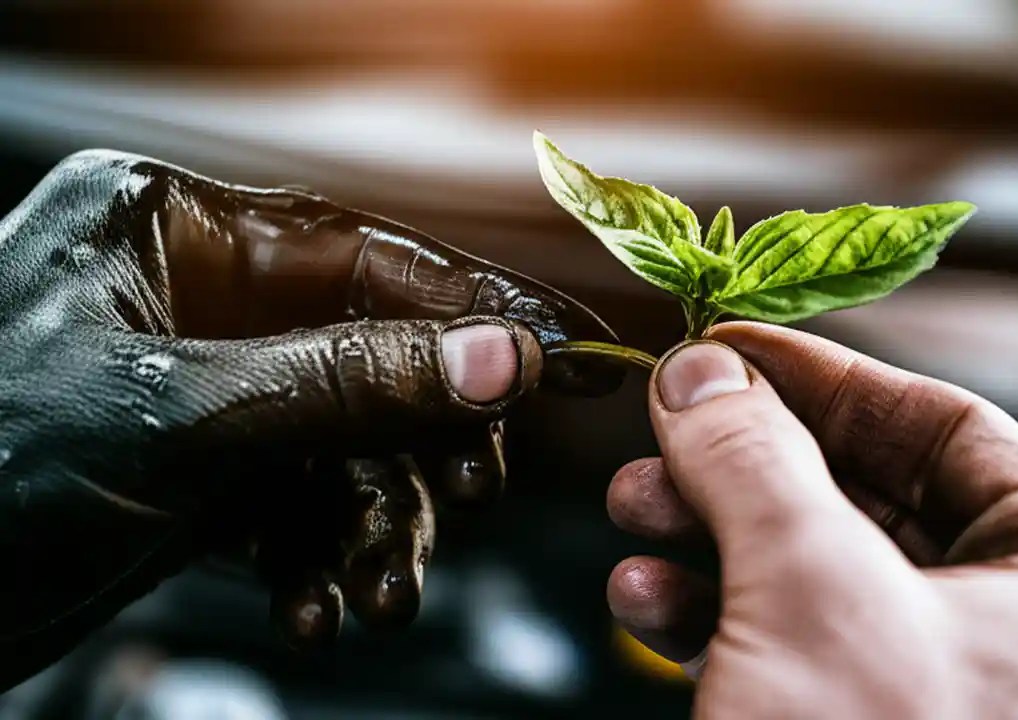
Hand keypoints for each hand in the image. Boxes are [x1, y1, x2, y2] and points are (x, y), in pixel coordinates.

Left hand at [0, 150, 622, 688]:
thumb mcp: (179, 419)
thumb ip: (349, 382)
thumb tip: (494, 356)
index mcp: (170, 230)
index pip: (365, 253)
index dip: (473, 306)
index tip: (557, 355)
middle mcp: (193, 300)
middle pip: (371, 354)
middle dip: (419, 444)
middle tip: (470, 493)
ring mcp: (199, 389)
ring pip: (346, 443)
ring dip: (378, 523)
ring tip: (382, 591)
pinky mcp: (196, 472)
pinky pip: (301, 501)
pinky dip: (324, 556)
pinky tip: (320, 604)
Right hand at [607, 323, 1017, 718]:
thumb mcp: (810, 595)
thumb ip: (753, 459)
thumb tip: (702, 373)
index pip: (952, 430)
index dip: (830, 377)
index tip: (733, 347)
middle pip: (871, 494)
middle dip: (753, 460)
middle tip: (670, 427)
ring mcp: (941, 696)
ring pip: (818, 566)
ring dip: (716, 529)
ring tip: (640, 512)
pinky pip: (792, 639)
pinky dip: (715, 606)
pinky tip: (648, 595)